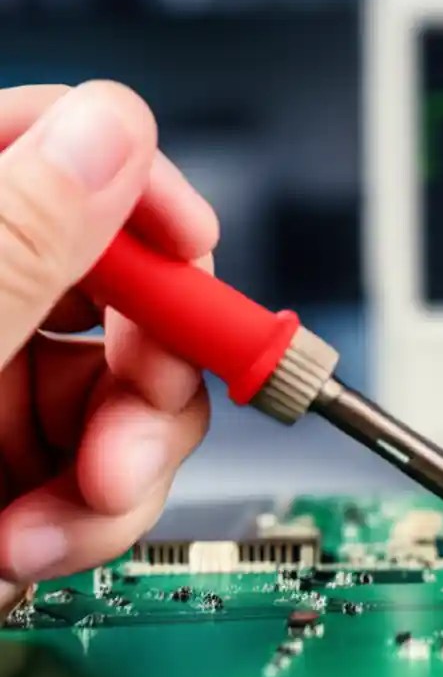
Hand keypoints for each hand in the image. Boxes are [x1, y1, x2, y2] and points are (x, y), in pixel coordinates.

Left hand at [0, 82, 216, 603]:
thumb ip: (9, 239)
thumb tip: (109, 132)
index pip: (52, 148)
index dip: (141, 194)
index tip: (190, 260)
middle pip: (123, 287)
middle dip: (148, 378)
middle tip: (126, 448)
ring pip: (128, 389)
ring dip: (120, 473)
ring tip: (52, 530)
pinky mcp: (4, 463)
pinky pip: (100, 465)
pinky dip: (87, 516)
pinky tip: (29, 544)